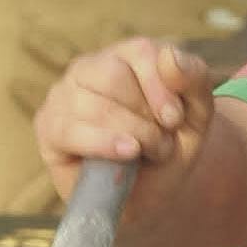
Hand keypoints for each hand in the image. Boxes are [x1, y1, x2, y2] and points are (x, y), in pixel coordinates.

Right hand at [33, 36, 217, 212]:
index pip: (140, 52)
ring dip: (130, 134)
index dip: (160, 87)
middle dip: (144, 116)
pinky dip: (102, 142)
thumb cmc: (169, 146)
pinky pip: (69, 129)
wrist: (148, 195)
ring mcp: (63, 95)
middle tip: (160, 143)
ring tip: (145, 153)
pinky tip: (126, 152)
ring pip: (91, 103)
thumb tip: (171, 56)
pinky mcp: (48, 127)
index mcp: (126, 55)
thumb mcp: (197, 114)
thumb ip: (195, 79)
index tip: (175, 120)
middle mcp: (89, 68)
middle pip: (113, 75)